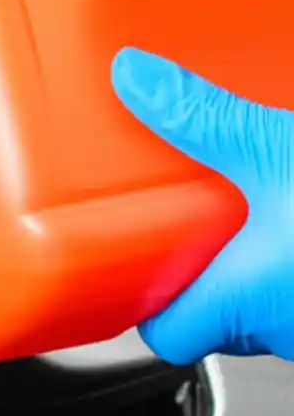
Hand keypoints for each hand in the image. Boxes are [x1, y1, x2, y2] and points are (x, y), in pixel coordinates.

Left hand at [111, 47, 293, 363]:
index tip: (142, 263)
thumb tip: (137, 79)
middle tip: (196, 216)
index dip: (151, 302)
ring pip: (276, 304)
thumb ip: (202, 118)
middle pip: (221, 315)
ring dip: (264, 259)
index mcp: (244, 301)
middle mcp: (288, 328)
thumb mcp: (277, 148)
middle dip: (210, 266)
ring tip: (254, 204)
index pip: (167, 335)